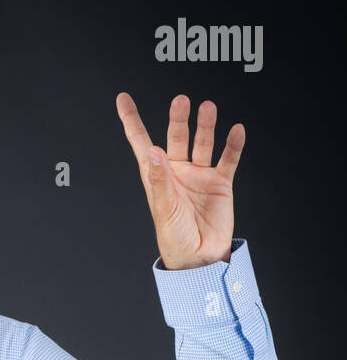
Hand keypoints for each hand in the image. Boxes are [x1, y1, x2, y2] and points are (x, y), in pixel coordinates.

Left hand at [116, 91, 244, 269]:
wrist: (200, 259)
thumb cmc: (175, 239)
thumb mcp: (164, 209)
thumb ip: (160, 180)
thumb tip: (153, 151)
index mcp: (157, 177)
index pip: (142, 143)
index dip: (132, 122)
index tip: (122, 100)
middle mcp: (178, 172)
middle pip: (176, 137)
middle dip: (178, 120)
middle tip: (181, 102)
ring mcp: (199, 175)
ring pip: (202, 143)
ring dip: (205, 126)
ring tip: (208, 108)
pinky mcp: (220, 183)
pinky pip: (228, 159)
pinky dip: (233, 145)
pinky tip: (236, 131)